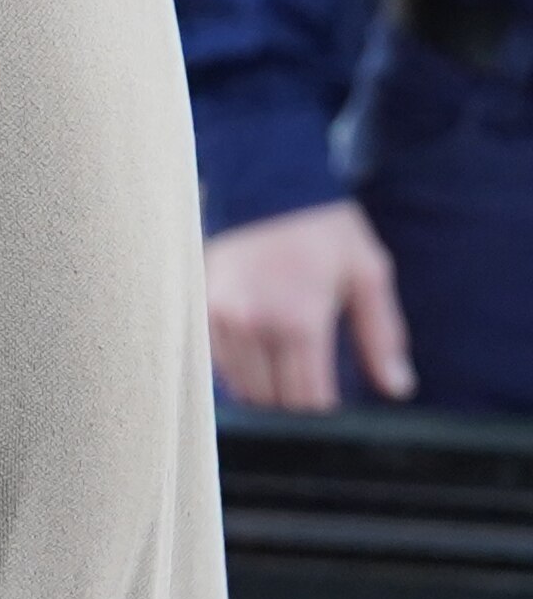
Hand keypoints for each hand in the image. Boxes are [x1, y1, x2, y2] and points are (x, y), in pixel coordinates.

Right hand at [202, 200, 414, 410]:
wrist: (269, 186)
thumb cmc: (325, 230)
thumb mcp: (368, 276)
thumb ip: (382, 337)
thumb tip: (398, 387)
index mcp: (301, 320)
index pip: (308, 398)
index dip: (323, 412)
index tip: (332, 405)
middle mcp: (255, 324)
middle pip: (272, 399)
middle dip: (294, 403)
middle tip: (311, 388)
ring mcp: (222, 318)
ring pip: (240, 386)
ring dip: (264, 390)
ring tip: (285, 374)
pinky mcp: (202, 309)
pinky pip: (215, 363)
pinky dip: (236, 371)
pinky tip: (258, 358)